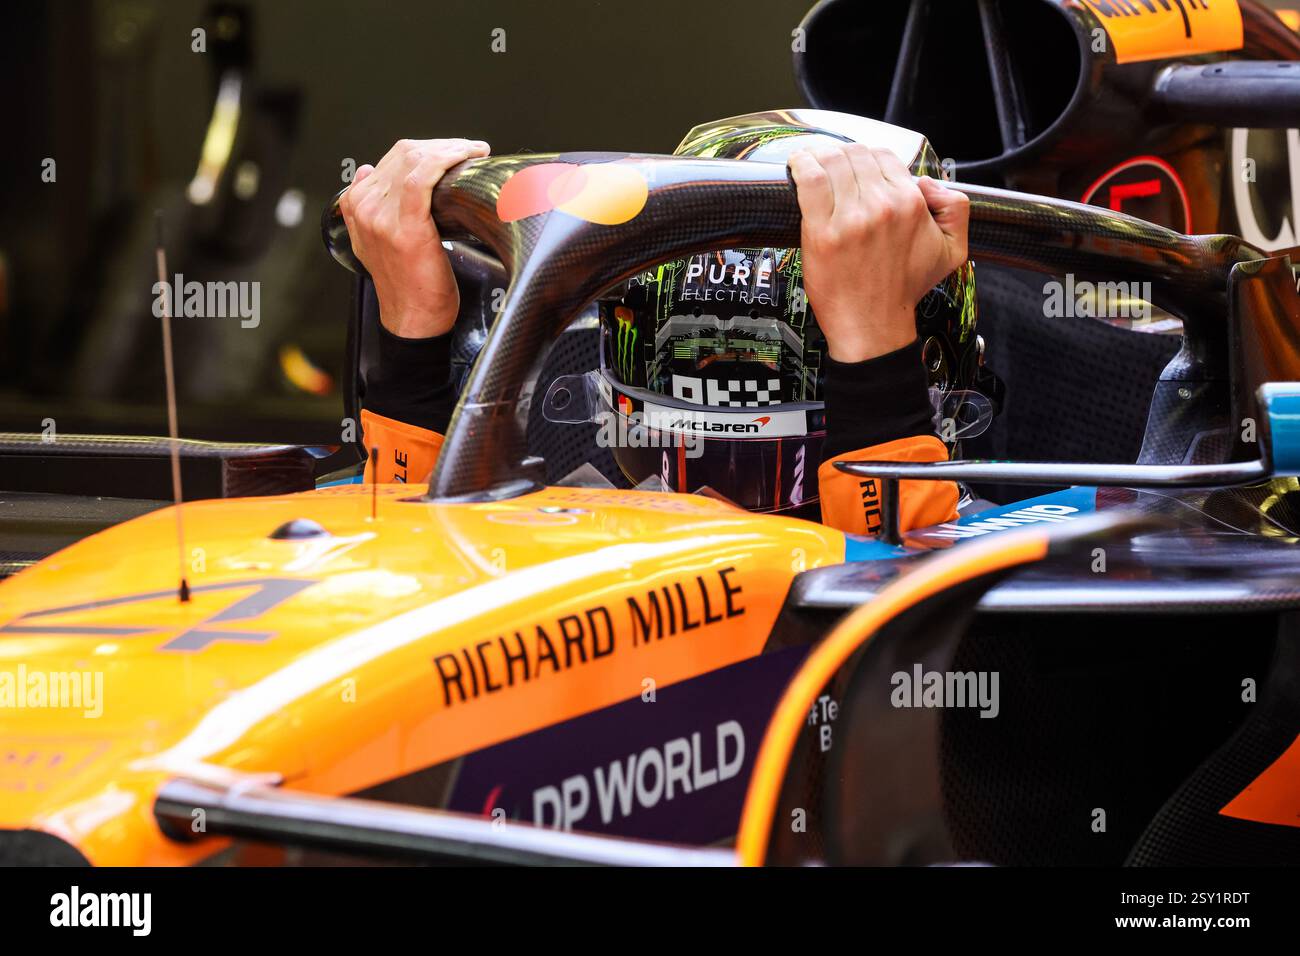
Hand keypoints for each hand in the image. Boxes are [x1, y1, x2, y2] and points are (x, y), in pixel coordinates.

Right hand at [339, 137, 490, 337]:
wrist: (413, 319)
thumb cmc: (410, 283)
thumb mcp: (379, 242)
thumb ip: (371, 207)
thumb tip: (366, 170)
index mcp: (356, 205)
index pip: (393, 158)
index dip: (428, 148)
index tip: (456, 151)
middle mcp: (364, 206)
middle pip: (405, 154)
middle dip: (444, 146)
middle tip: (471, 151)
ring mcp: (380, 215)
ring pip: (415, 159)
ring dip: (451, 149)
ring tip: (474, 152)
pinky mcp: (404, 226)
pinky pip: (423, 176)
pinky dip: (447, 159)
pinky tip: (467, 156)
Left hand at [788, 143, 968, 362]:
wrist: (874, 326)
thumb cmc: (905, 288)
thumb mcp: (953, 250)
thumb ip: (956, 208)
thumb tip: (926, 183)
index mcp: (911, 204)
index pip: (883, 157)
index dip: (866, 158)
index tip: (853, 167)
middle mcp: (883, 207)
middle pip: (855, 155)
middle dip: (842, 156)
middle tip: (830, 167)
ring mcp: (851, 219)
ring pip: (832, 162)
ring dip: (818, 157)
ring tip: (809, 163)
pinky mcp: (822, 233)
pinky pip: (810, 181)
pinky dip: (801, 166)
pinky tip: (797, 166)